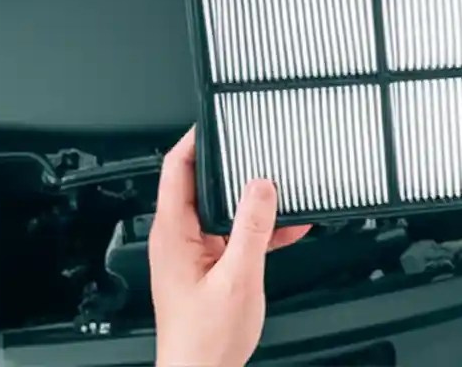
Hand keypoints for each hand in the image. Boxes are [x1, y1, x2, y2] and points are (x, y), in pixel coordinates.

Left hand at [149, 127, 311, 366]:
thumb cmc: (204, 341)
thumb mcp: (238, 277)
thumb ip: (252, 229)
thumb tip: (261, 187)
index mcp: (172, 234)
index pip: (176, 168)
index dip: (195, 139)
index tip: (217, 121)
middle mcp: (177, 239)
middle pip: (201, 184)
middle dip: (231, 165)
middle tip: (254, 146)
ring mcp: (192, 253)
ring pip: (222, 210)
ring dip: (251, 201)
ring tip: (282, 187)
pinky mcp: (208, 268)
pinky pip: (234, 236)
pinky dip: (259, 229)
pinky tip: (288, 228)